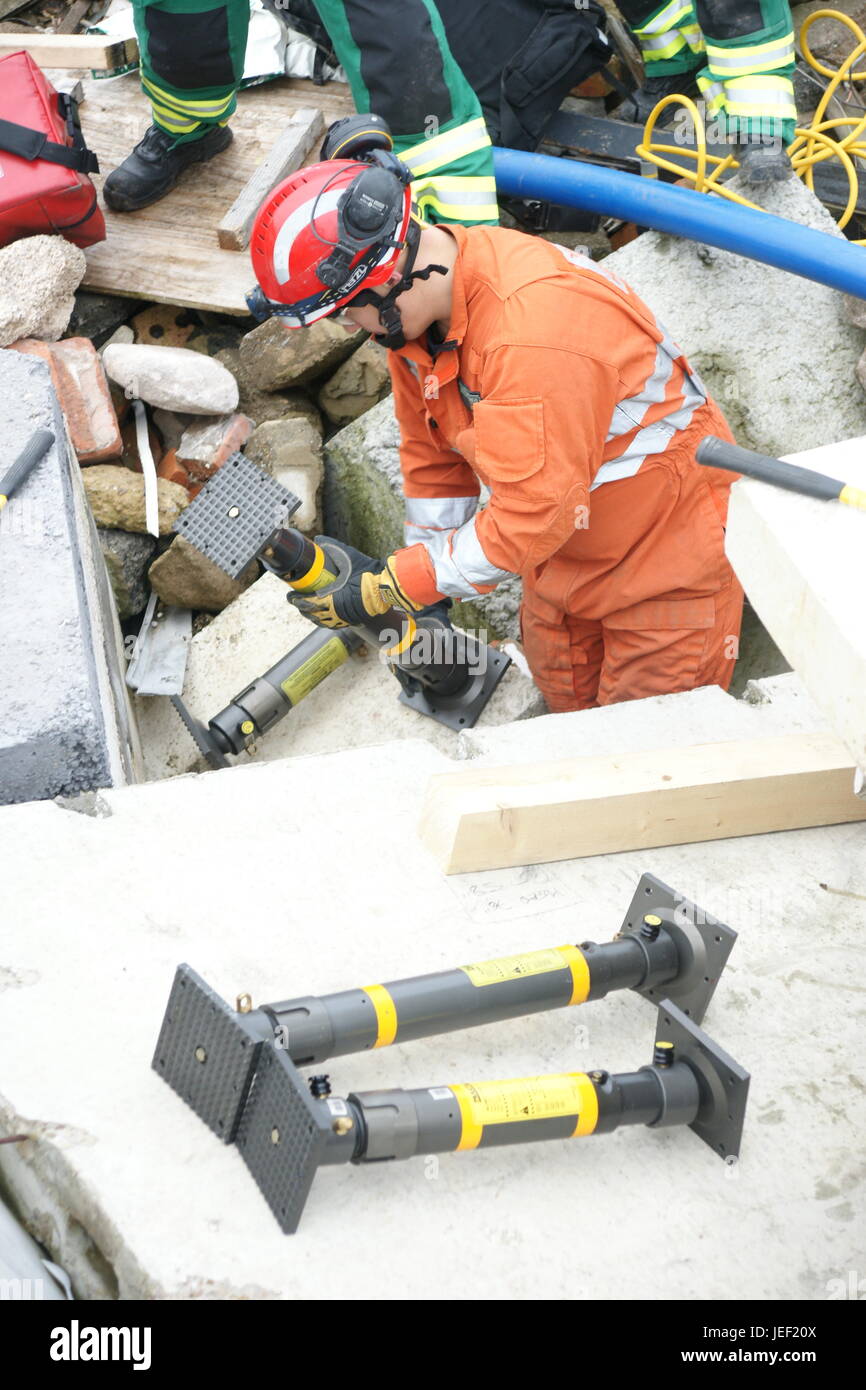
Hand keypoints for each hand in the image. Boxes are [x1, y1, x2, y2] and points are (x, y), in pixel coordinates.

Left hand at [293, 553, 423, 628]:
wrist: (385, 586)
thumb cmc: (367, 572)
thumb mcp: (349, 557)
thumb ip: (333, 547)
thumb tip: (318, 539)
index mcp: (333, 598)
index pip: (308, 602)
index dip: (296, 600)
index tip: (290, 595)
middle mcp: (336, 611)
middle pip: (312, 614)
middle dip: (301, 608)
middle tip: (294, 601)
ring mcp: (344, 617)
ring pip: (322, 622)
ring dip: (311, 616)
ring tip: (305, 610)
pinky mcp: (351, 620)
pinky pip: (333, 624)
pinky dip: (324, 622)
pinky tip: (321, 618)